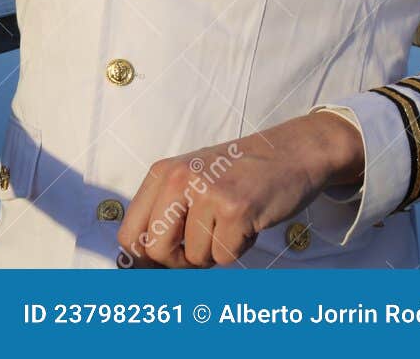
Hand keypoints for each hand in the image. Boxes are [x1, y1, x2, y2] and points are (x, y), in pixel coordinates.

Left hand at [117, 110, 363, 267]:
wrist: (290, 152)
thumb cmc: (238, 174)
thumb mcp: (191, 180)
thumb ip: (165, 213)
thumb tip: (141, 264)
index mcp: (161, 174)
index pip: (129, 233)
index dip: (143, 259)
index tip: (160, 267)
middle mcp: (178, 180)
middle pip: (155, 251)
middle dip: (178, 262)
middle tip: (200, 248)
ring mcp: (206, 194)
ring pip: (196, 258)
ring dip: (215, 252)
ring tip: (230, 223)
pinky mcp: (236, 210)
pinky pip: (224, 256)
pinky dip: (237, 249)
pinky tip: (247, 223)